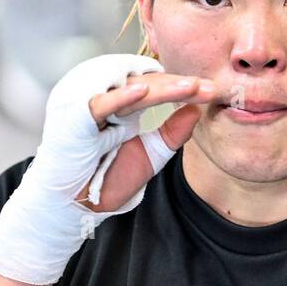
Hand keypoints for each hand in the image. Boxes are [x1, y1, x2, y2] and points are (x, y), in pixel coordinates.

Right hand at [75, 72, 219, 212]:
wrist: (76, 204)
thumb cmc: (106, 178)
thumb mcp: (149, 154)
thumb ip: (172, 133)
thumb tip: (197, 111)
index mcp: (121, 102)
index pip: (155, 86)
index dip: (182, 88)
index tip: (212, 92)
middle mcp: (105, 96)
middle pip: (145, 81)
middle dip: (177, 84)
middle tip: (208, 87)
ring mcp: (89, 103)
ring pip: (128, 87)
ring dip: (160, 86)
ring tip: (190, 87)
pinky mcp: (74, 117)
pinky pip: (99, 104)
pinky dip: (120, 97)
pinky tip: (144, 91)